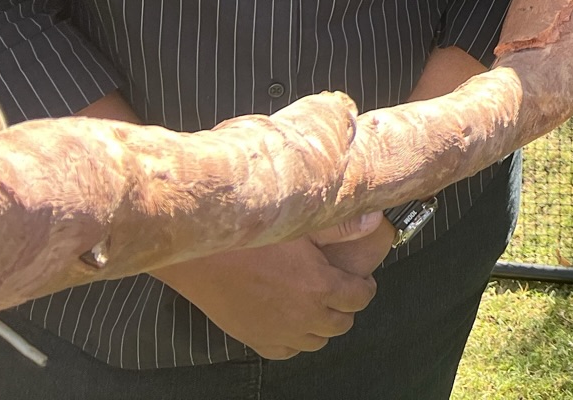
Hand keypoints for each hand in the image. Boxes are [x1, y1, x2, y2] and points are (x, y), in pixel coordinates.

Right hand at [155, 212, 383, 358]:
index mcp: (320, 286)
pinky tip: (289, 320)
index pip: (360, 298)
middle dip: (346, 307)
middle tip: (340, 289)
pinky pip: (285, 352)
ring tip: (315, 302)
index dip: (365, 287)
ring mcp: (278, 331)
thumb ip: (340, 225)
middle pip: (342, 324)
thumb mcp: (300, 221)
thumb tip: (373, 220)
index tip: (361, 280)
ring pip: (316, 342)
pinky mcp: (254, 339)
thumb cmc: (248, 233)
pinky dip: (294, 340)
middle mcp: (303, 315)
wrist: (199, 254)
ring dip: (321, 324)